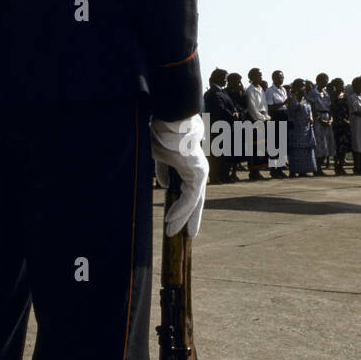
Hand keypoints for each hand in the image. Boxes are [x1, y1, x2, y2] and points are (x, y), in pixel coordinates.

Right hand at [151, 115, 209, 237]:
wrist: (171, 123)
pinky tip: (171, 218)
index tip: (175, 221)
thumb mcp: (161, 158)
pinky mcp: (197, 174)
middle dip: (190, 219)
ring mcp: (200, 173)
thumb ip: (164, 173)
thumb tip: (163, 187)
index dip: (184, 208)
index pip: (190, 194)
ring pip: (193, 202)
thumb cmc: (166, 136)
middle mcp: (198, 172)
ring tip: (172, 233)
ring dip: (182, 219)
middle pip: (196, 201)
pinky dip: (181, 208)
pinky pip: (190, 196)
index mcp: (191, 169)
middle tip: (186, 236)